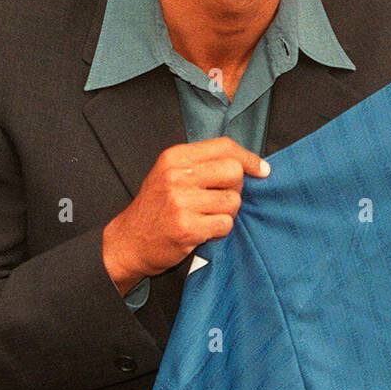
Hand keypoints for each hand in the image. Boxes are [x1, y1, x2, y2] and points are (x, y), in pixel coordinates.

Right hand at [102, 137, 269, 293]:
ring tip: (207, 217)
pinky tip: (203, 230)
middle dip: (236, 188)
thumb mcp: (171, 174)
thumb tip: (250, 165)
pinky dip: (220, 230)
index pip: (224, 147)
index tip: (262, 170)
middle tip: (221, 199)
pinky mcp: (186, 228)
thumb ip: (203, 164)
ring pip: (233, 201)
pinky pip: (225, 224)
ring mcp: (181, 202)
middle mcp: (177, 176)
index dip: (249, 158)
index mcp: (175, 157)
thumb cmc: (157, 207)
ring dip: (227, 213)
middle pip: (234, 172)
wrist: (128, 242)